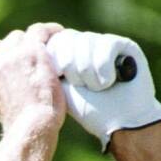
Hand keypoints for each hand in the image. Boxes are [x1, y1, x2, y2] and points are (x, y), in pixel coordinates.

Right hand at [0, 22, 66, 135]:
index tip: (6, 56)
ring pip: (27, 34)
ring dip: (39, 39)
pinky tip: (59, 36)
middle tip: (38, 59)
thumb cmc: (22, 122)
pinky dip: (51, 32)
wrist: (32, 125)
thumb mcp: (1, 103)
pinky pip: (42, 31)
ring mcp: (15, 55)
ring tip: (51, 47)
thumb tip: (14, 78)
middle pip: (10, 40)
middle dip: (23, 46)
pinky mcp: (34, 51)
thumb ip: (2, 84)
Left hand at [45, 29, 160, 151]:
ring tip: (98, 88)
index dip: (55, 59)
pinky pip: (106, 45)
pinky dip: (104, 67)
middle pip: (67, 38)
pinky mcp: (124, 45)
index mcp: (67, 55)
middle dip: (70, 66)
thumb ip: (49, 67)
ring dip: (88, 71)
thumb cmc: (89, 110)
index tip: (62, 79)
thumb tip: (35, 46)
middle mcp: (85, 45)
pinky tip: (109, 81)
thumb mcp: (60, 88)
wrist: (119, 122)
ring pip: (86, 41)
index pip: (53, 40)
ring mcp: (104, 43)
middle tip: (81, 86)